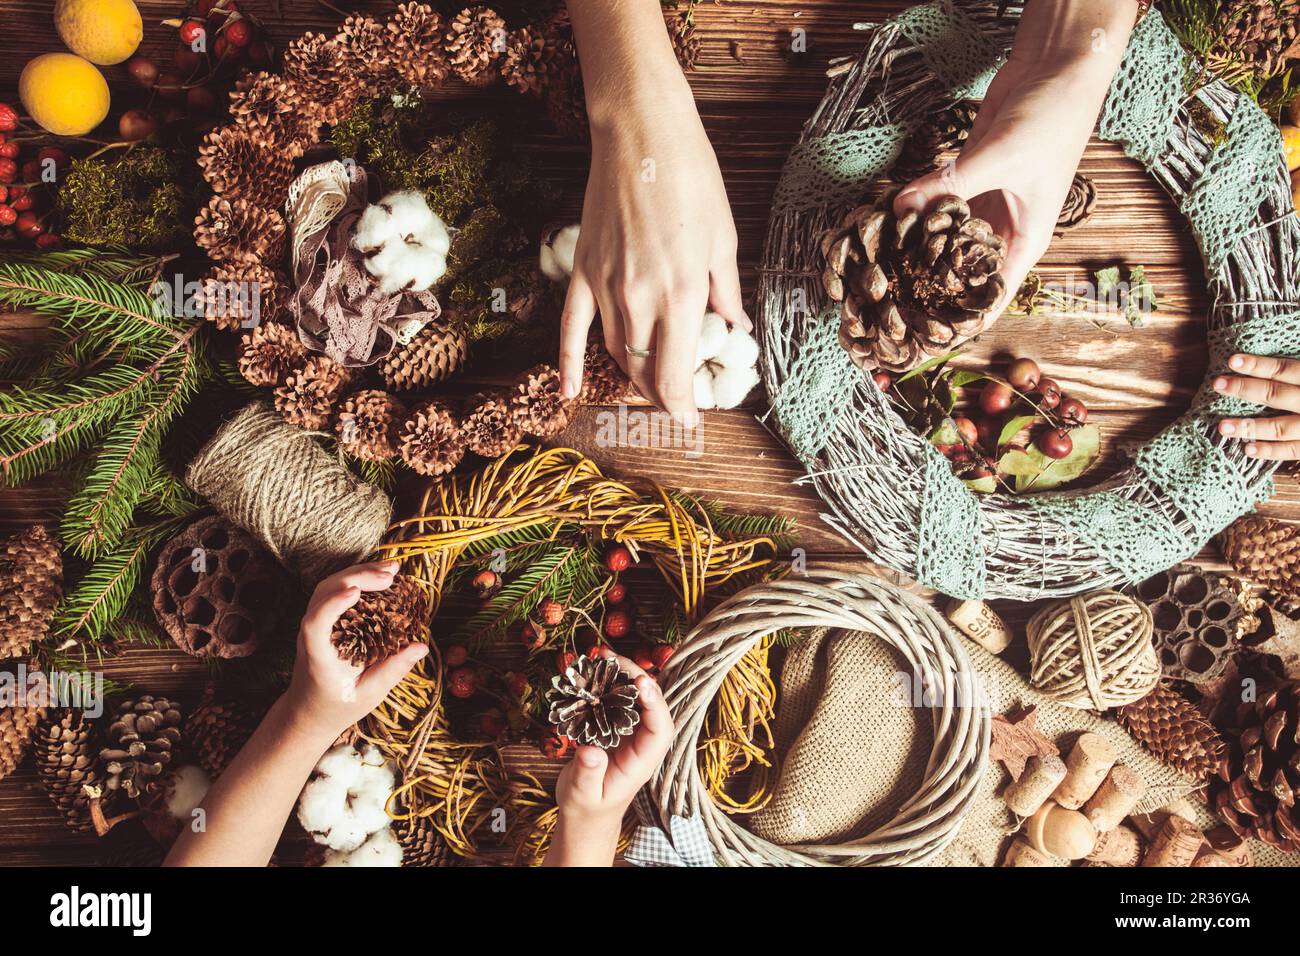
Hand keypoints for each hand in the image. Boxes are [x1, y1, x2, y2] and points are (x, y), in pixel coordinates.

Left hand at [282, 560, 428, 739]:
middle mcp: (311, 634)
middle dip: (357, 577)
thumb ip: (393, 670)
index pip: (316, 624)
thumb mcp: (369, 694)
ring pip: (328, 586)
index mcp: (319, 656)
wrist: (309, 710)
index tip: (355, 592)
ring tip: (391, 569)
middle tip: (391, 574)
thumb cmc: (338, 705)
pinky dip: (357, 578)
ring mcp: (314, 623)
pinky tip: (380, 576)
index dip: (332, 603)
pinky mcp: (323, 619)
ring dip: (358, 573)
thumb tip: (421, 646)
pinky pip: (335, 590)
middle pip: (324, 593)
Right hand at [544, 650, 673, 865]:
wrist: (586, 815)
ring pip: (635, 697)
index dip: (655, 704)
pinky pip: (617, 700)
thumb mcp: (582, 796)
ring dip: (621, 674)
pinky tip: (593, 668)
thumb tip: (591, 751)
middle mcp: (641, 743)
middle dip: (636, 678)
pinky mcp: (615, 726)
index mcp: (642, 763)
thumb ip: (588, 775)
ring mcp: (630, 733)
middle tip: (612, 658)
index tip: (641, 683)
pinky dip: (607, 682)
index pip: (660, 730)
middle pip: (650, 705)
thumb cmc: (587, 810)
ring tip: (601, 654)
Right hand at [559, 0, 749, 425]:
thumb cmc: (692, 179)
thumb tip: (734, 328)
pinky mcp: (582, 270)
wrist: (642, 134)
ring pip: (614, 351)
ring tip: (645, 386)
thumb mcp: (724, 239)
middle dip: (658, 394)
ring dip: (629, 375)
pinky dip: (569, 362)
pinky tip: (568, 391)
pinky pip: (571, 328)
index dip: (681, 404)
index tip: (689, 417)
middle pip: (642, 370)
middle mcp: (640, 298)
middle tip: (672, 402)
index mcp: (682, 294)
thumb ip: (725, 293)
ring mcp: (606, 286)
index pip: (674, 373)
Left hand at [894, 1, 1134, 320]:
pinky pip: (934, 204)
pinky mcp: (966, 178)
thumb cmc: (1051, 119)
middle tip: (887, 308)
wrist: (1056, 69)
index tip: (929, 342)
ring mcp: (982, 203)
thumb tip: (901, 207)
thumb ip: (951, 184)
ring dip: (915, 249)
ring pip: (943, 237)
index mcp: (1024, 239)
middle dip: (929, 288)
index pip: (992, 295)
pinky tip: (883, 223)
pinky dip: (913, 211)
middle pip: (961, 270)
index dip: (964, 321)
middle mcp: (1001, 228)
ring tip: (876, 271)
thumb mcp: (1002, 157)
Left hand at [1215, 354, 1299, 459]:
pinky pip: (1294, 451)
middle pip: (1277, 394)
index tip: (1232, 360)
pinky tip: (1248, 449)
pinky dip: (1271, 452)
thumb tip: (1297, 325)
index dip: (1259, 365)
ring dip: (1249, 427)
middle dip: (1245, 389)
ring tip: (1222, 426)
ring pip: (1281, 427)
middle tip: (1217, 384)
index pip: (1287, 370)